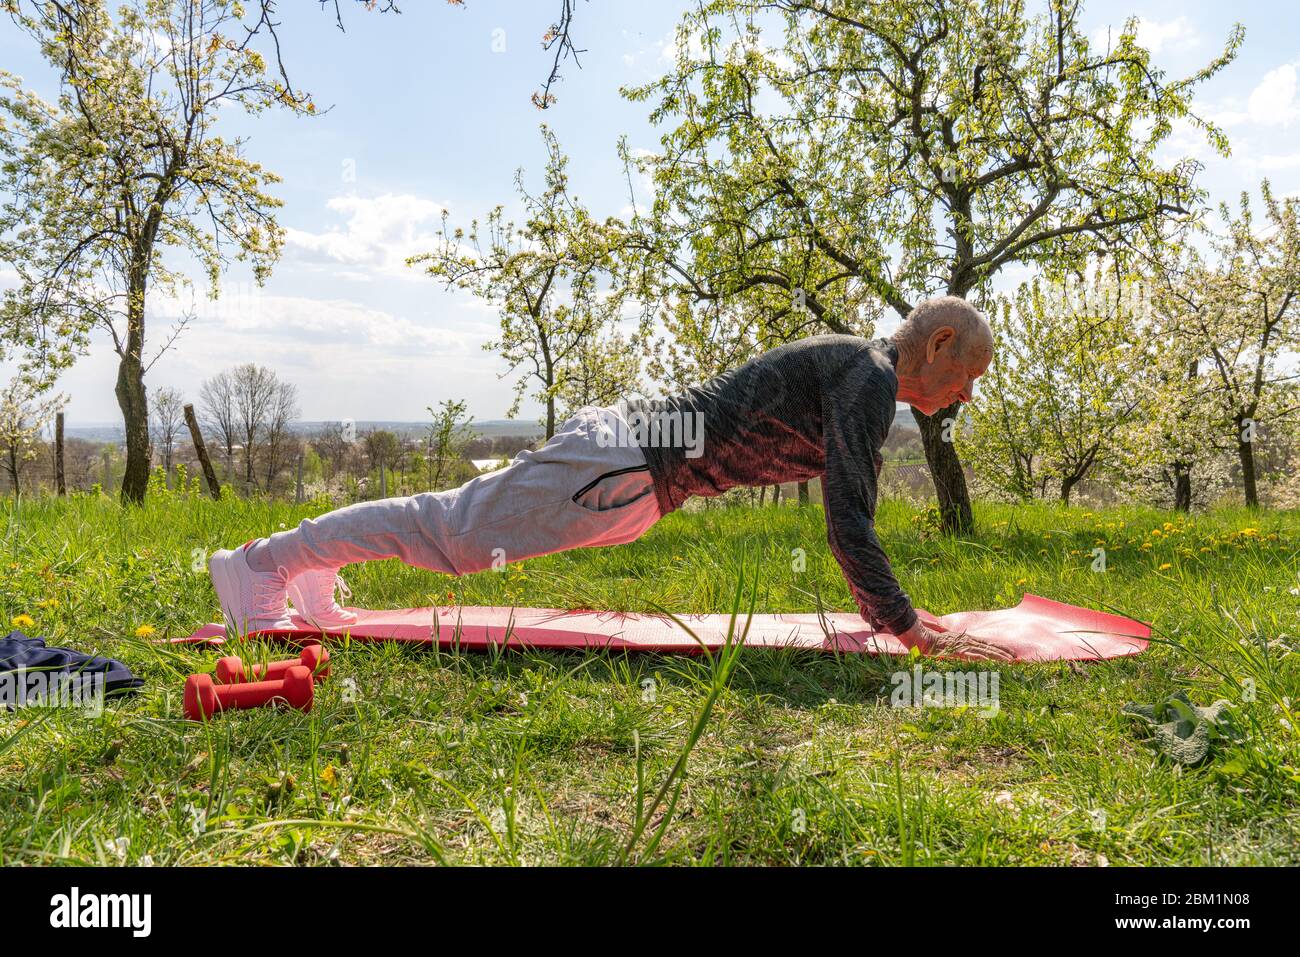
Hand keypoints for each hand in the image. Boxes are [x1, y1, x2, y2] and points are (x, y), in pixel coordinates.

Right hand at [897, 620, 1014, 661]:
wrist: (918, 637)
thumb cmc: (927, 641)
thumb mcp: (942, 644)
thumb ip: (950, 646)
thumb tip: (954, 648)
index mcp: (963, 639)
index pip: (984, 644)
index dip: (998, 648)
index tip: (1010, 653)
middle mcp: (965, 640)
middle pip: (988, 647)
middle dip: (1002, 653)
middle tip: (1016, 658)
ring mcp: (962, 645)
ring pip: (984, 651)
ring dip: (998, 656)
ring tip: (1010, 661)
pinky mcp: (957, 650)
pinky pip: (973, 655)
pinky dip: (984, 658)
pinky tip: (992, 661)